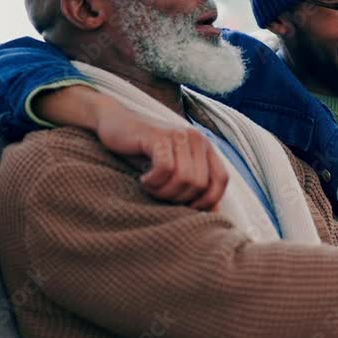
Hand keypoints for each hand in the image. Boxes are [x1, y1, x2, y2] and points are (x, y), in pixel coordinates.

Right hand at [93, 100, 228, 210]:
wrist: (115, 123)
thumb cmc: (145, 153)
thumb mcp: (174, 170)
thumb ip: (194, 186)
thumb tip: (214, 214)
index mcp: (205, 147)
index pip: (222, 179)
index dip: (208, 200)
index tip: (186, 208)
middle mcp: (197, 139)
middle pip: (200, 184)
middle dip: (178, 198)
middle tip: (159, 193)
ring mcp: (179, 135)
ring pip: (184, 178)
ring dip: (163, 191)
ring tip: (150, 186)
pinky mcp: (159, 136)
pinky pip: (165, 168)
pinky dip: (154, 181)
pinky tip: (144, 180)